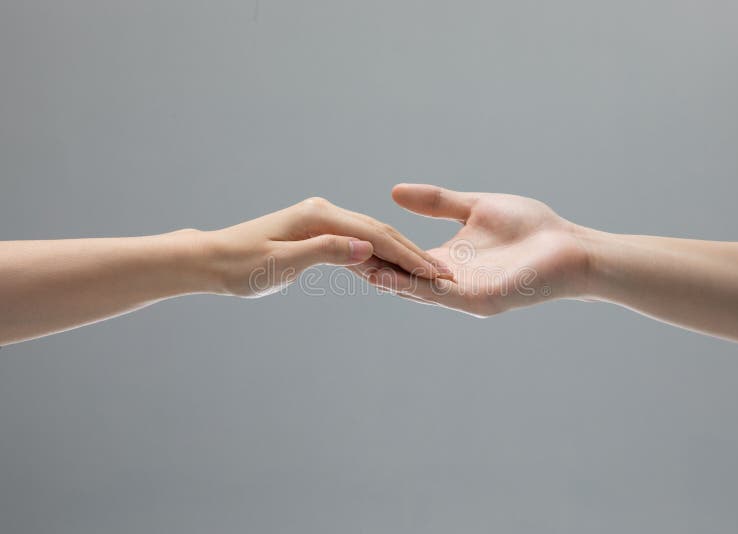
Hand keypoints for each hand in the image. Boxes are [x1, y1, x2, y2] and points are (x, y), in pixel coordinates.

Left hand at [204, 196, 452, 296]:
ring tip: (429, 273)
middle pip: (379, 232)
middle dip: (412, 254)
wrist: (210, 260)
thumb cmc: (240, 265)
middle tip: (445, 275)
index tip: (435, 274)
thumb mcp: (282, 263)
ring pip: (370, 238)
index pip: (374, 236)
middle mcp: (324, 212)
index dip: (408, 256)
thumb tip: (368, 248)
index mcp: (319, 216)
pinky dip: (377, 257)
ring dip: (399, 255)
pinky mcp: (316, 232)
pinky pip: (355, 244)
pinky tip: (393, 270)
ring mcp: (321, 220)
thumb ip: (326, 253)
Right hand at [349, 185, 589, 315]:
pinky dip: (411, 287)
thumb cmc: (532, 229)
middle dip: (371, 265)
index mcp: (448, 259)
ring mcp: (463, 294)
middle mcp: (450, 280)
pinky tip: (386, 277)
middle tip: (333, 254)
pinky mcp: (479, 301)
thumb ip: (438, 202)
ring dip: (383, 279)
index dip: (374, 247)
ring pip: (414, 289)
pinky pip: (439, 295)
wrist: (571, 248)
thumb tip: (394, 192)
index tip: (341, 235)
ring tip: (349, 267)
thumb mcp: (475, 207)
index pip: (402, 255)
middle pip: (402, 274)